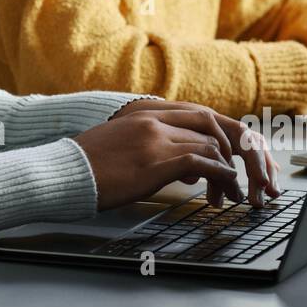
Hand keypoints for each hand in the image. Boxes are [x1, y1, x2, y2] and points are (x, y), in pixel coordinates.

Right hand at [83, 101, 280, 209]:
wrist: (62, 171)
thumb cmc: (86, 165)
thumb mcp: (123, 147)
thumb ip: (155, 149)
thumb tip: (187, 171)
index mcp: (145, 112)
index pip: (197, 114)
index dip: (222, 133)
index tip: (233, 154)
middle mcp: (153, 119)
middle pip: (212, 124)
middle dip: (235, 148)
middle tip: (244, 171)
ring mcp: (155, 137)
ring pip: (211, 144)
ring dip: (229, 170)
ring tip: (236, 193)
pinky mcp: (156, 160)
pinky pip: (203, 163)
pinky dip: (221, 177)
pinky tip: (227, 191)